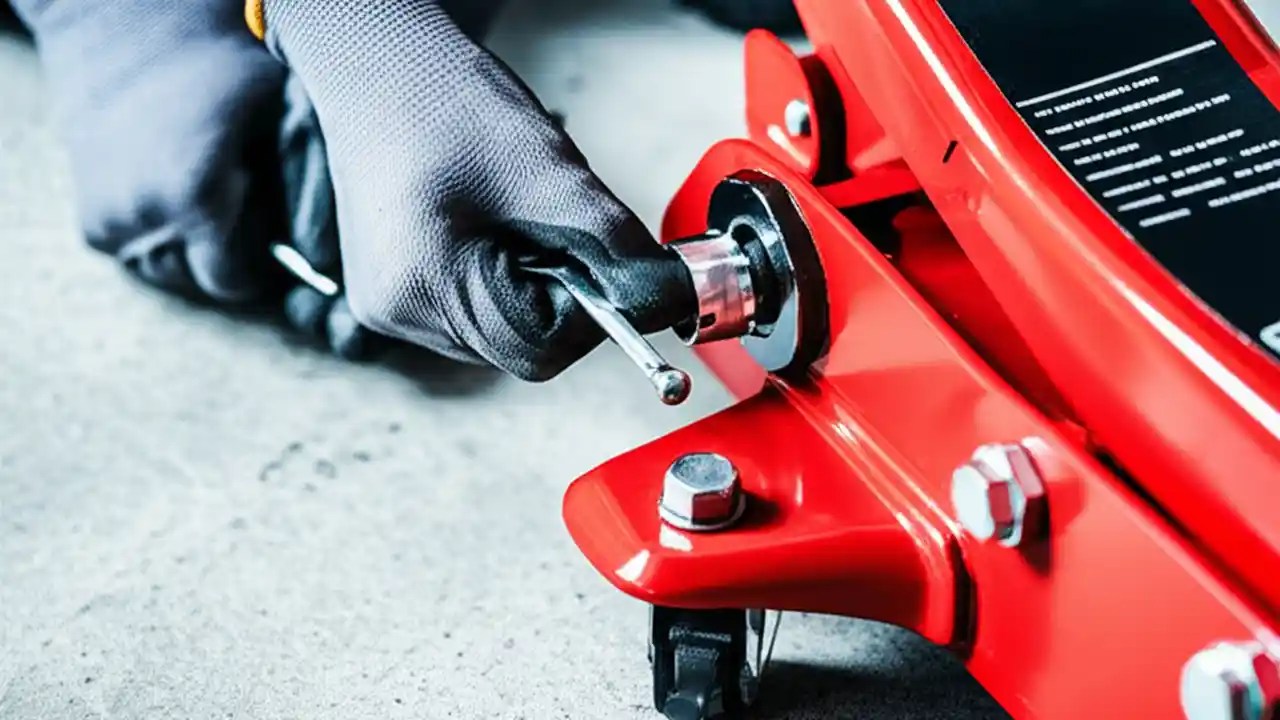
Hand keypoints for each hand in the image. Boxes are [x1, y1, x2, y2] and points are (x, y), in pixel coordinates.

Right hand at [12, 0, 286, 301]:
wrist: (128, 33)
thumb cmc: (226, 68)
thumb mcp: (286, 109)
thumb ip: (311, 182)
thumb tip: (326, 260)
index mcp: (196, 196)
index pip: (235, 281)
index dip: (260, 261)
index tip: (270, 228)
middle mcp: (145, 217)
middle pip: (202, 281)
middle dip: (228, 254)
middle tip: (242, 205)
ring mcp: (112, 222)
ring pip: (169, 273)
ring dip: (193, 249)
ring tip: (209, 192)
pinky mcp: (92, 223)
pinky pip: (139, 256)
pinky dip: (160, 236)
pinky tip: (173, 190)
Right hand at [255, 0, 694, 379]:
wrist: (380, 65)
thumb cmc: (446, 103)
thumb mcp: (552, 176)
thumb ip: (617, 248)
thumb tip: (668, 297)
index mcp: (424, 288)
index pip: (538, 350)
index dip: (589, 314)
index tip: (607, 266)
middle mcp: (396, 312)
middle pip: (518, 348)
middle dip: (559, 297)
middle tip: (556, 227)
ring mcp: (388, 307)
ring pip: (497, 334)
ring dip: (530, 290)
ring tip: (514, 219)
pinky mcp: (392, 292)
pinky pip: (470, 312)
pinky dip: (500, 281)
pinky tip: (489, 227)